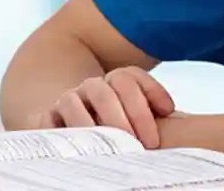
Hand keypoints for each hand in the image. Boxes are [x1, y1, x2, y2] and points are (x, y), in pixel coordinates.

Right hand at [29, 67, 176, 148]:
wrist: (61, 127)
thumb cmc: (111, 131)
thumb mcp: (133, 120)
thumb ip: (150, 116)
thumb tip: (178, 120)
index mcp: (113, 84)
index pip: (130, 76)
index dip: (151, 89)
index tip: (169, 110)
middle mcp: (90, 88)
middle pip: (111, 86)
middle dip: (132, 113)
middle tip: (147, 142)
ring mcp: (66, 101)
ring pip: (77, 100)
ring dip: (95, 123)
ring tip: (115, 146)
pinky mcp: (45, 120)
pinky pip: (47, 122)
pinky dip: (61, 132)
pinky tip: (80, 147)